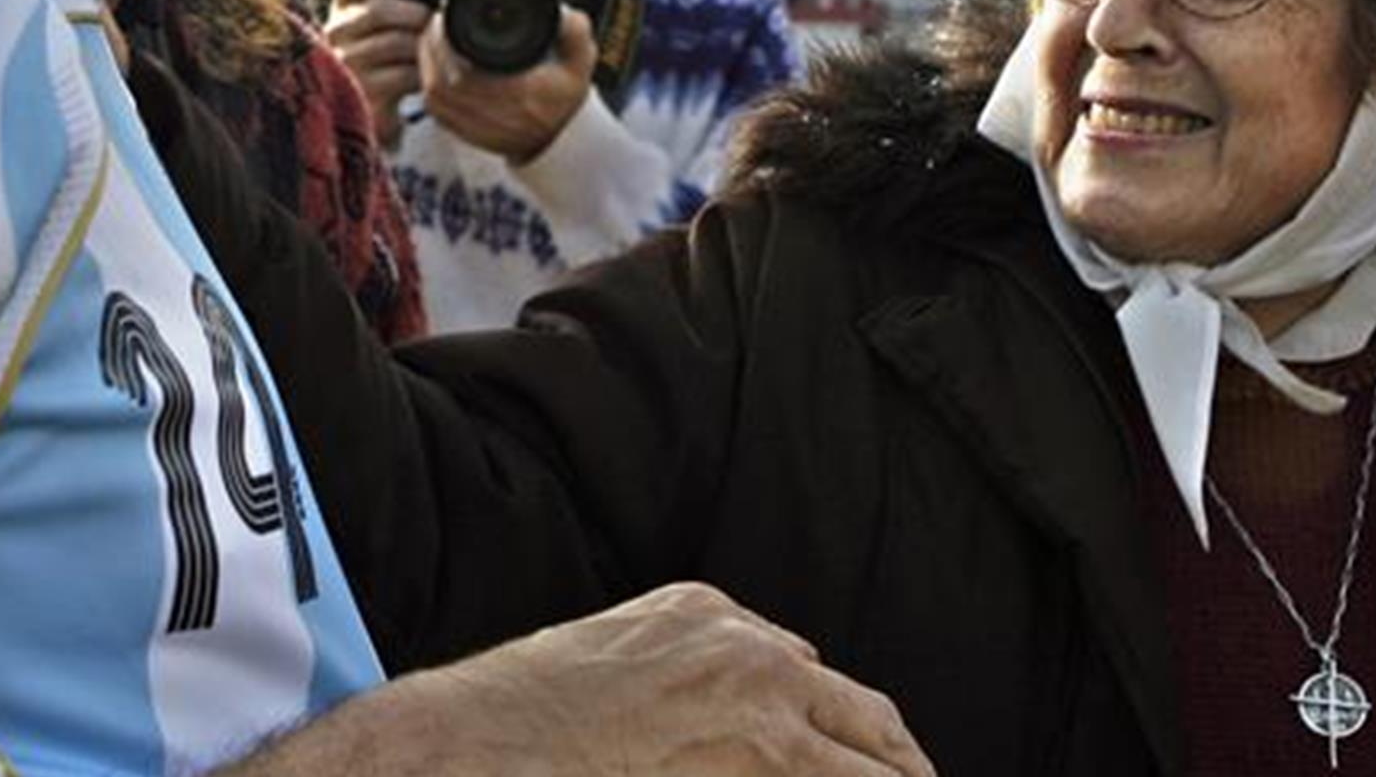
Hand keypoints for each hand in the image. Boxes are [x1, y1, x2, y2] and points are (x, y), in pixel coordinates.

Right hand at [227, 583, 935, 775]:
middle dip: (896, 763)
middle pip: (864, 714)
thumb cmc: (526, 712)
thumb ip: (679, 676)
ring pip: (867, 761)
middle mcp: (750, 651)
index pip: (808, 671)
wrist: (480, 738)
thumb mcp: (614, 657)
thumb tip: (717, 726)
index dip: (842, 729)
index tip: (862, 756)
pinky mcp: (755, 760)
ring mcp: (758, 708)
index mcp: (711, 614)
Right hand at [325, 0, 433, 146]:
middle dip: (417, 14)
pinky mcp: (359, 93)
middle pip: (378, 10)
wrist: (378, 113)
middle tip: (439, 22)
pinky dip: (424, 72)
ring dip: (425, 45)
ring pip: (393, 42)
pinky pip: (401, 74)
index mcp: (344, 7)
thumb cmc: (389, 58)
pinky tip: (429, 74)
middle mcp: (336, 32)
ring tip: (438, 50)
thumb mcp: (396, 18)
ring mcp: (343, 64)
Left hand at [418, 3, 594, 164]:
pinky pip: (432, 106)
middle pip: (440, 82)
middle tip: (435, 20)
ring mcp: (476, 127)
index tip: (445, 17)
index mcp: (522, 97)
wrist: (558, 135)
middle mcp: (496, 116)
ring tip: (432, 35)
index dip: (446, 43)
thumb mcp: (580, 60)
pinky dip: (427, 79)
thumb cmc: (563, 95)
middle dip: (431, 46)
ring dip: (426, 61)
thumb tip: (561, 13)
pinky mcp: (462, 131)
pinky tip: (433, 60)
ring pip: (432, 94)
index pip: (467, 74)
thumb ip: (574, 31)